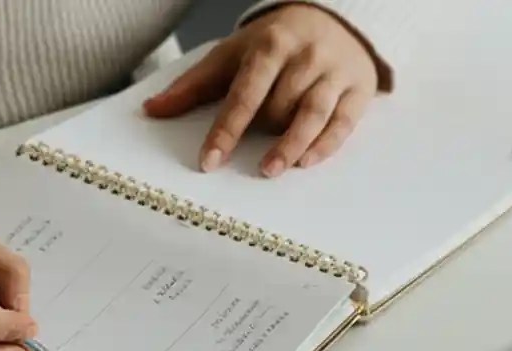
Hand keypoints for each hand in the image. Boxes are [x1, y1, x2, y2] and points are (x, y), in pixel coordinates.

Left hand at [142, 3, 383, 176]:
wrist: (335, 20)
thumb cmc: (277, 43)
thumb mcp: (233, 54)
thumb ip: (194, 85)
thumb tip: (152, 110)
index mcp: (270, 44)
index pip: (244, 93)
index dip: (225, 130)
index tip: (209, 162)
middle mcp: (305, 56)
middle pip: (280, 104)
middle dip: (262, 131)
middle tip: (250, 159)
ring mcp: (335, 72)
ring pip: (312, 113)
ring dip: (291, 145)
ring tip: (271, 170)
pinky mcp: (358, 89)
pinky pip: (342, 122)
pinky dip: (325, 145)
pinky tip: (306, 162)